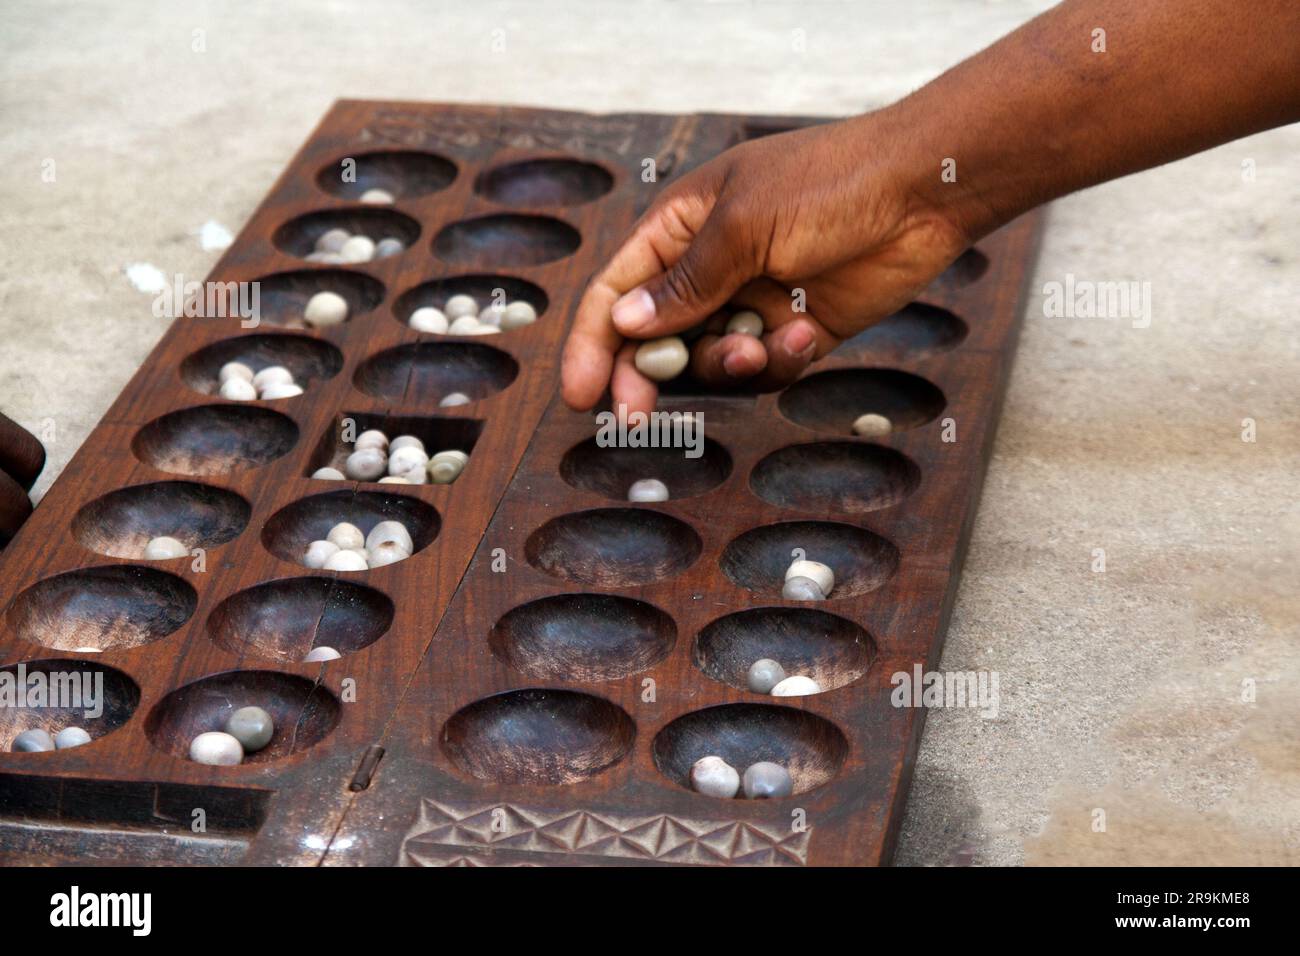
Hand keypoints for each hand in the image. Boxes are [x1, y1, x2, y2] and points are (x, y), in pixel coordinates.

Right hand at [560, 112, 970, 414]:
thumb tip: (625, 325)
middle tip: (636, 417)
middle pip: (655, 338)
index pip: (618, 292)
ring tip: (756, 348)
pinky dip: (777, 362)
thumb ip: (684, 285)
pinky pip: (765, 367)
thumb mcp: (743, 228)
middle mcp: (711, 267)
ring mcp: (753, 299)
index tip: (580, 397)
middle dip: (646, 375)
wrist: (924, 190)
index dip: (593, 345)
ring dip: (724, 366)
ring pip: (710, 361)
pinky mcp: (796, 327)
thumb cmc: (829, 184)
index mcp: (681, 227)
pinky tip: (802, 336)